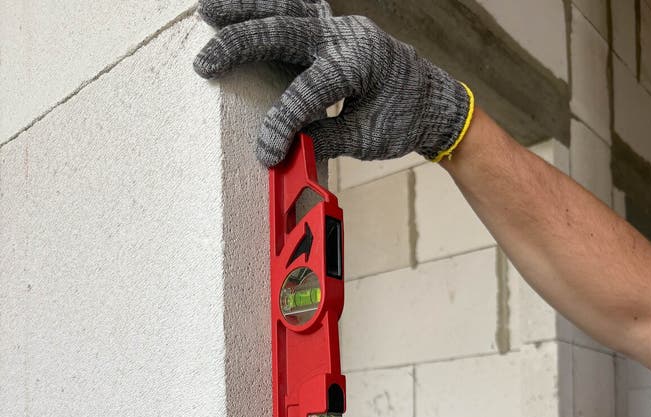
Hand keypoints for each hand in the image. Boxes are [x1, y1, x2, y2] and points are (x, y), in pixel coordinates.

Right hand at [194, 1, 472, 166]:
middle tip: (204, 59)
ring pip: (287, 7)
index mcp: (361, 64)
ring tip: (206, 9)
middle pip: (286, 31)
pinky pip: (297, 7)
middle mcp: (348, 36)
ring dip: (245, 7)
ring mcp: (340, 26)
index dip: (282, 125)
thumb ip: (324, 138)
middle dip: (242, 44)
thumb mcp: (367, 139)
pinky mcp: (334, 27)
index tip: (265, 154)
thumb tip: (285, 147)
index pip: (308, 92)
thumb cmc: (403, 120)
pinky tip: (240, 5)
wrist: (433, 102)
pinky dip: (267, 5)